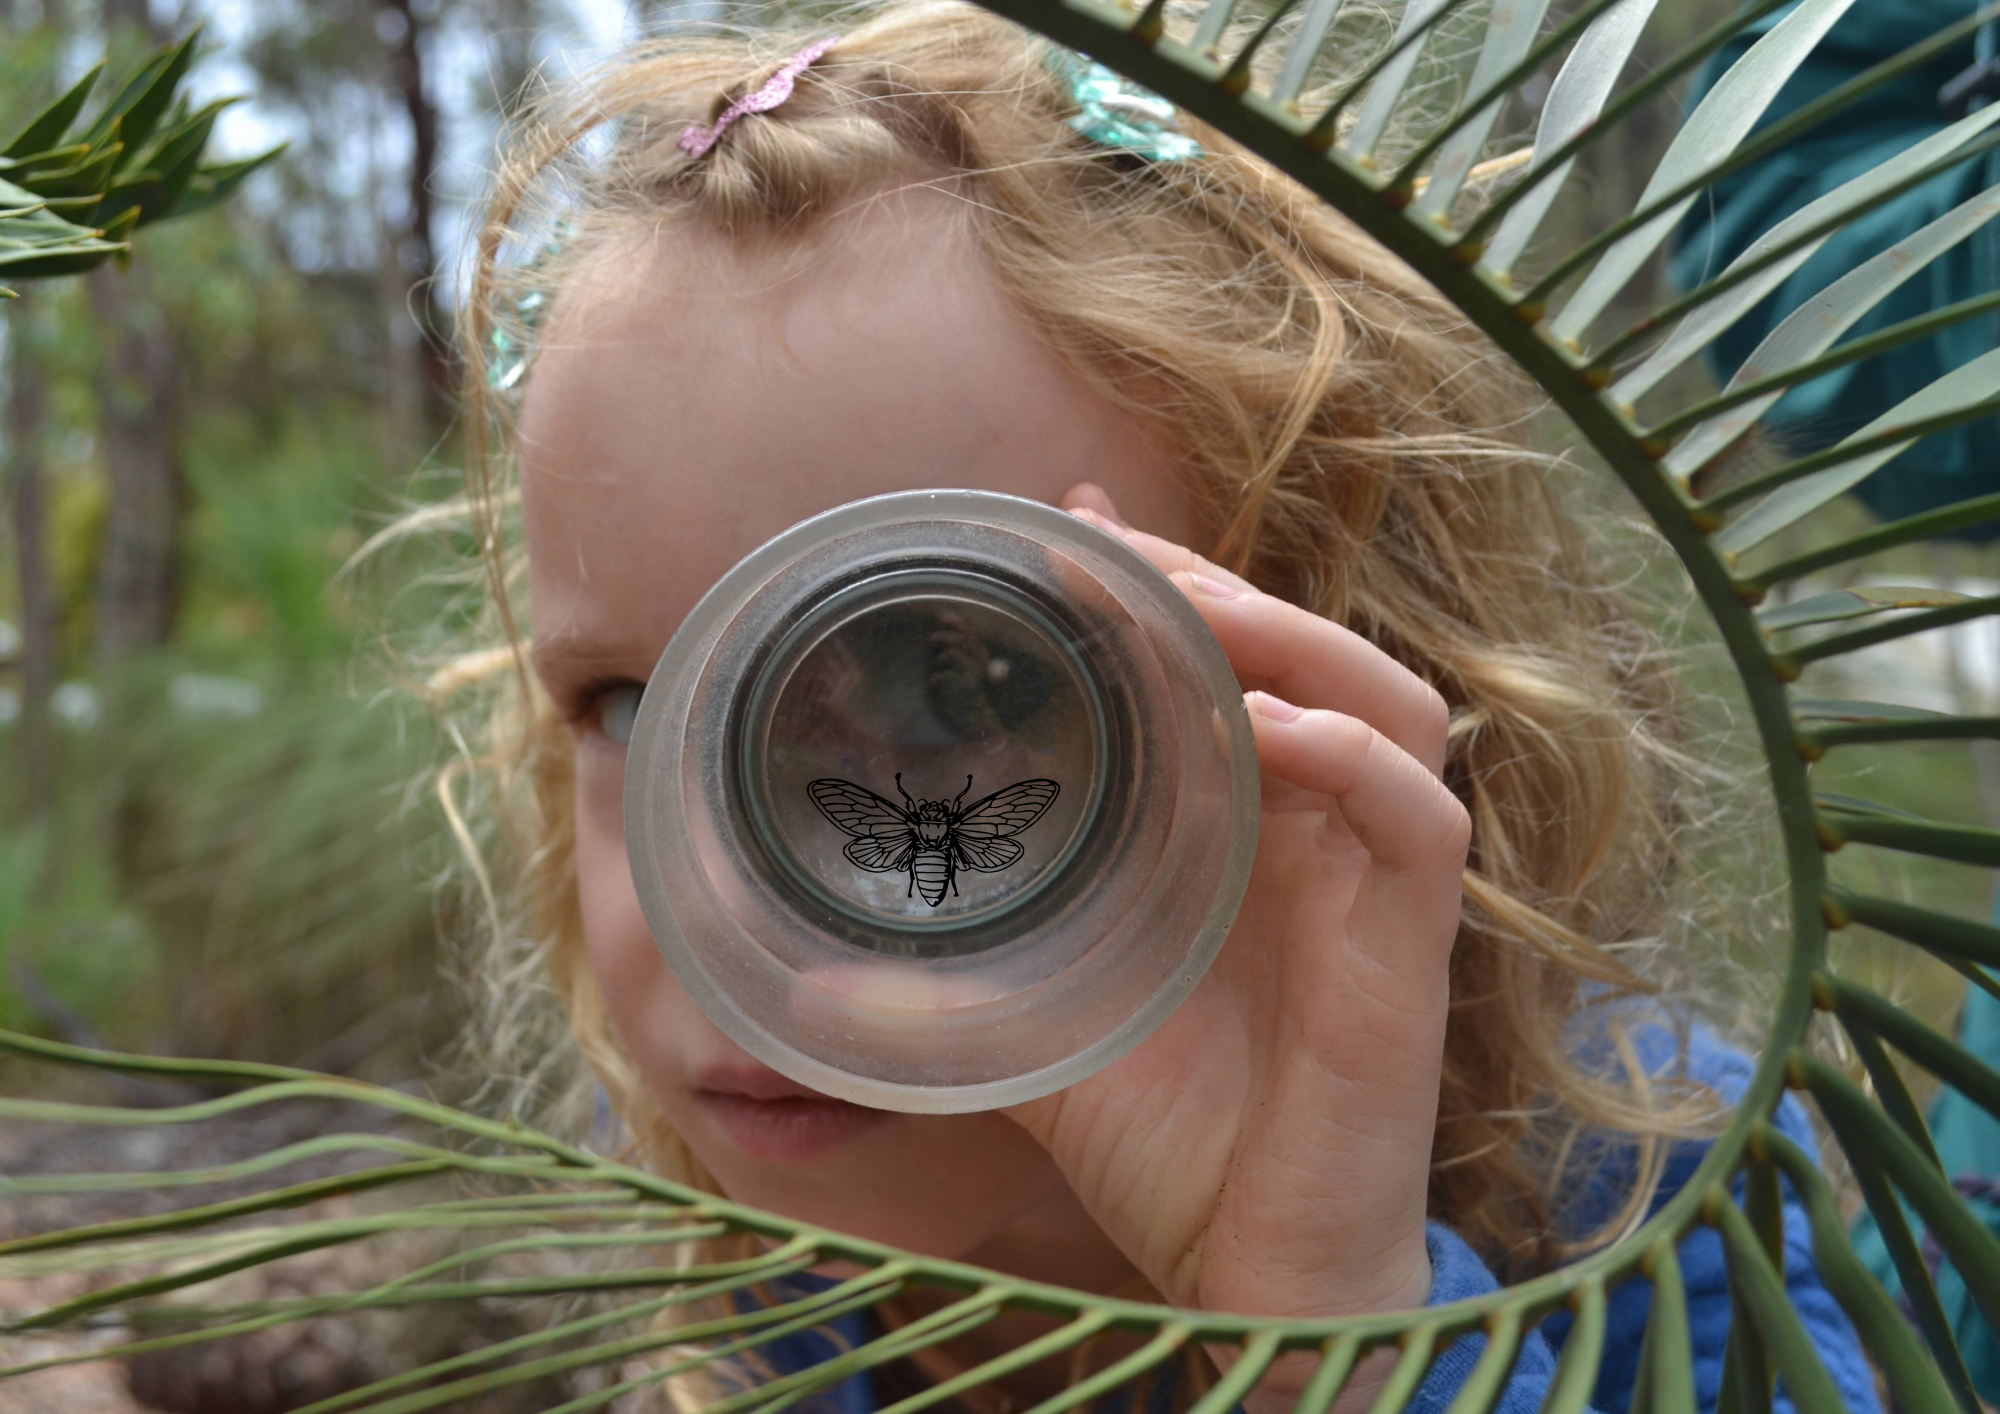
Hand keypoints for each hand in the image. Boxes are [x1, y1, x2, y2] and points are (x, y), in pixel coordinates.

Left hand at [1003, 486, 1470, 1406]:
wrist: (1246, 1270)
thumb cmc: (1159, 1141)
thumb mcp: (1033, 1029)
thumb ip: (945, 988)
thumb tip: (803, 980)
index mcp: (1237, 831)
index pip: (1224, 667)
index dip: (1160, 584)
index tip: (1064, 526)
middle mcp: (1311, 835)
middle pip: (1306, 655)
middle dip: (1215, 586)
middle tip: (1109, 546)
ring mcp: (1369, 884)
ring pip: (1386, 702)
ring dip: (1296, 641)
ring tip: (1194, 608)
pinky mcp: (1410, 947)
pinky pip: (1419, 819)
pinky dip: (1354, 758)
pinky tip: (1271, 728)